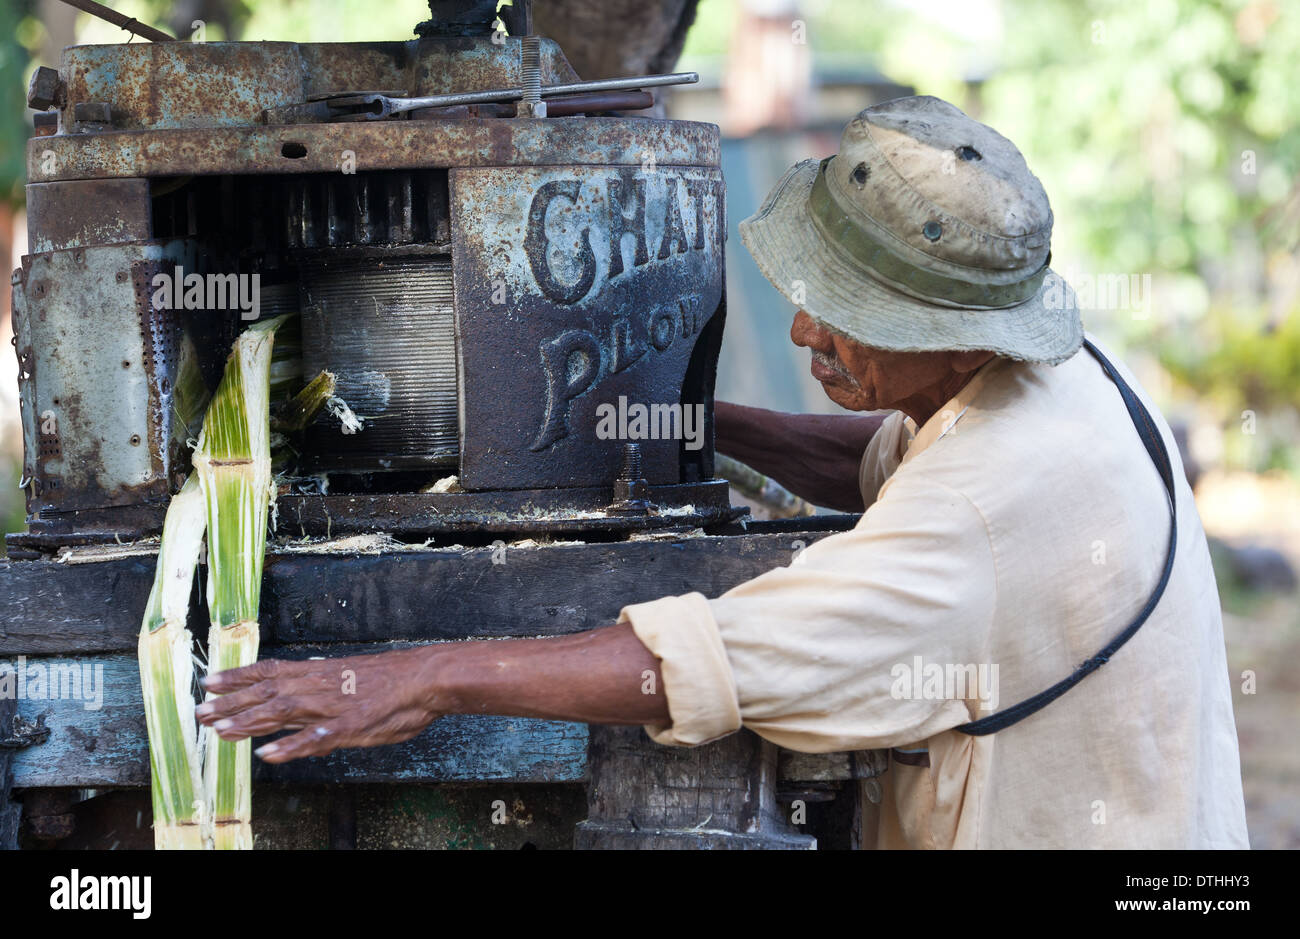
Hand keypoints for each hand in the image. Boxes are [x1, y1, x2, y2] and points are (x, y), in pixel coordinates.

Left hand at [195, 647, 445, 762]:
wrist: (425, 678)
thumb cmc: (391, 680)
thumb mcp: (350, 682)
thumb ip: (321, 698)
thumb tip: (300, 713)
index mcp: (318, 674)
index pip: (269, 671)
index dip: (238, 677)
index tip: (209, 681)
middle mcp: (318, 686)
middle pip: (267, 692)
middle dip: (231, 703)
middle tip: (200, 712)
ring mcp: (332, 706)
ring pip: (283, 712)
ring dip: (249, 722)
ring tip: (221, 733)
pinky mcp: (350, 725)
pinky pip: (316, 738)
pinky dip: (291, 746)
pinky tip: (269, 755)